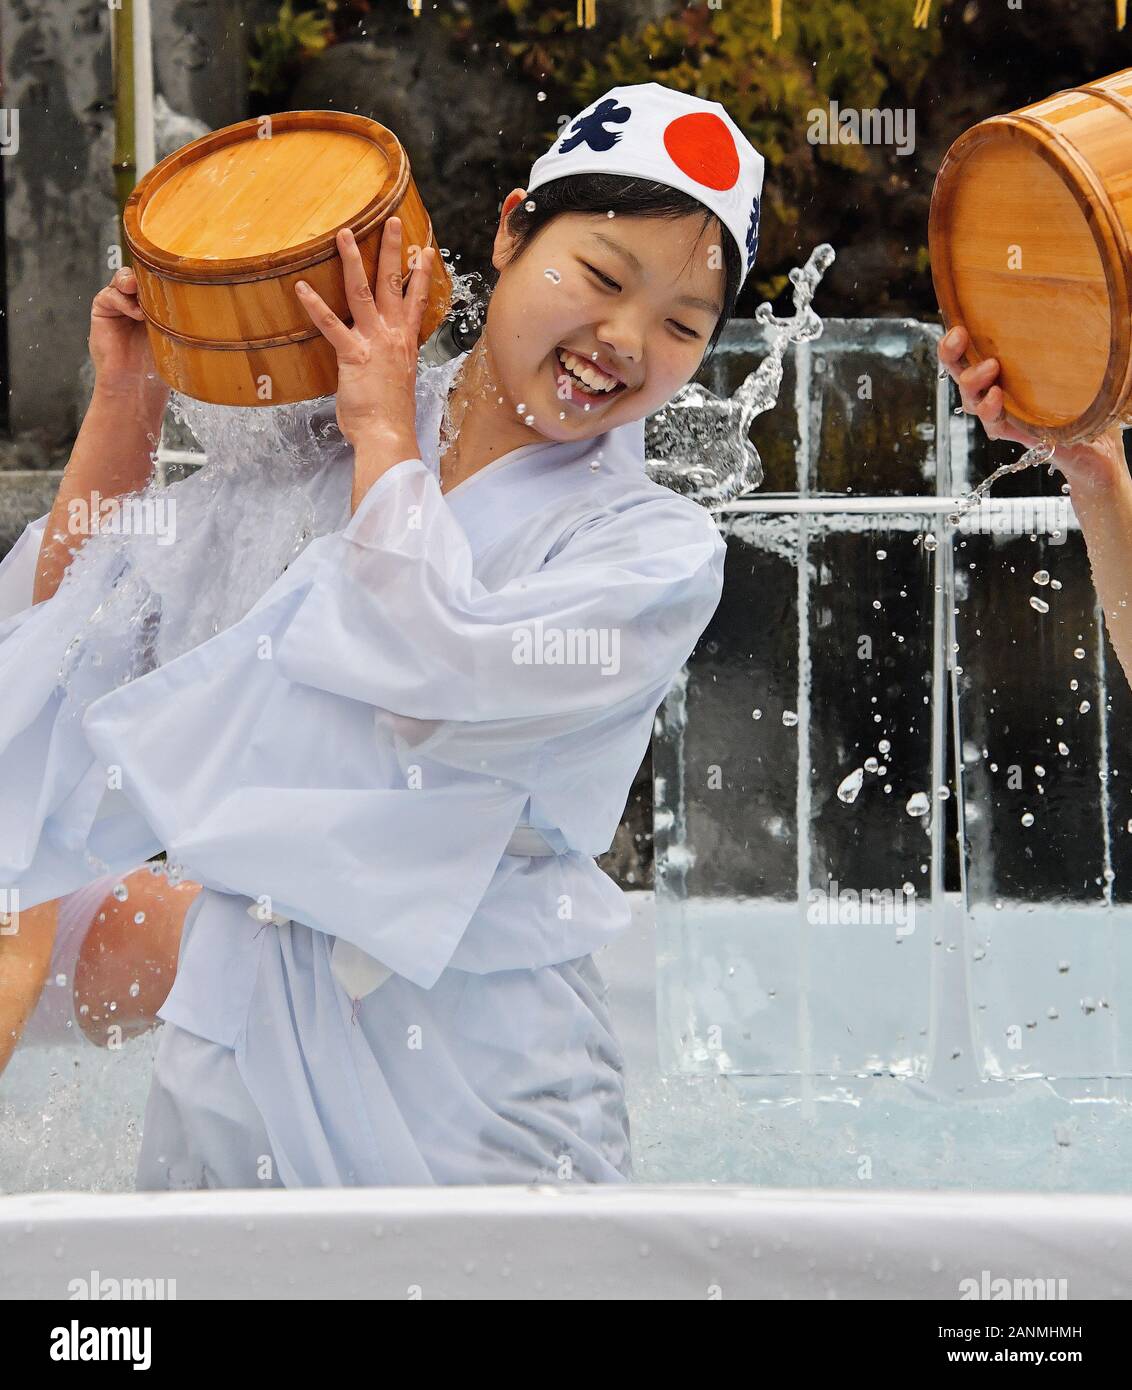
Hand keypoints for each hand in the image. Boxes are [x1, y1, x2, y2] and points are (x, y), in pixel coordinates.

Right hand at [89, 265, 168, 405]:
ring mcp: (119, 303)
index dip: (164, 276)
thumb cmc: (158, 366)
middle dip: (147, 274)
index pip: (159, 279)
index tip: (176, 278)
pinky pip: (110, 295)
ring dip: (133, 282)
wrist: (136, 385)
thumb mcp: (174, 336)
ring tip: (143, 296)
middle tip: (158, 280)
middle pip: (140, 274)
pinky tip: (136, 314)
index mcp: (157, 304)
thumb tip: (198, 296)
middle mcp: (137, 300)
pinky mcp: (103, 309)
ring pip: (123, 279)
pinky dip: (122, 300)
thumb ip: (178, 316)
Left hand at [294, 218, 435, 447]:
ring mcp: (374, 343)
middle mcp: (393, 337)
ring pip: (364, 292)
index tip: (425, 251)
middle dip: (393, 251)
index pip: (417, 302)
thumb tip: (380, 368)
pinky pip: (331, 325)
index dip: (422, 275)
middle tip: (392, 221)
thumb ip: (387, 367)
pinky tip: (300, 287)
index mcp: (405, 344)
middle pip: (394, 285)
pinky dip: (315, 305)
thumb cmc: (390, 417)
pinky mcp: (353, 355)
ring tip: (345, 233)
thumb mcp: (396, 385)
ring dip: (354, 260)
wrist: (388, 434)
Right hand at [938, 323, 1125, 498]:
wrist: (1099, 445)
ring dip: (973, 381)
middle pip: (960, 372)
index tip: (959, 324)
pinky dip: (991, 411)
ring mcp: (1001, 412)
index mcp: (1006, 368)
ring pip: (971, 399)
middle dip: (952, 354)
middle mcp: (996, 389)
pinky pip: (992, 424)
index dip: (958, 340)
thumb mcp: (1078, 361)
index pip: (972, 351)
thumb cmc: (1089, 399)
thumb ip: (1067, 340)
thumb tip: (1075, 304)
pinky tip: (996, 397)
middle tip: (958, 337)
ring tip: (990, 367)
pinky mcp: (1012, 433)